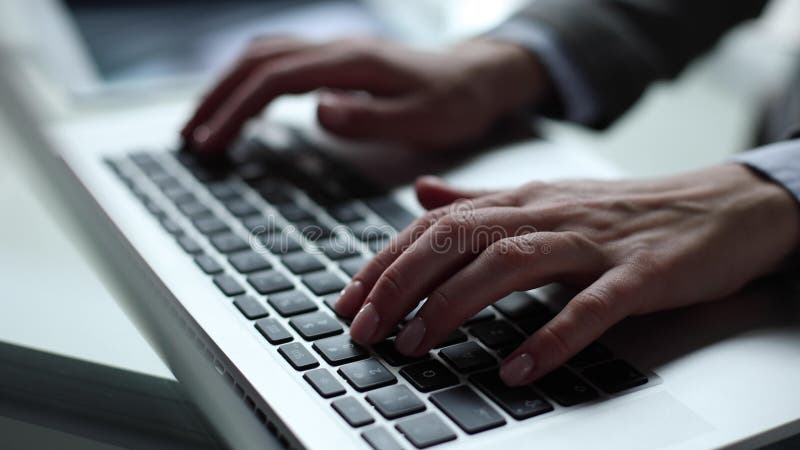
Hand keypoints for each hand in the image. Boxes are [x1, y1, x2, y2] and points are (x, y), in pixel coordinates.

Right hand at [181, 37, 547, 153]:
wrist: (479, 76)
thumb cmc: (456, 101)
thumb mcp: (426, 118)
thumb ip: (373, 118)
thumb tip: (318, 111)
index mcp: (352, 62)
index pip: (276, 79)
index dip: (237, 111)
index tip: (211, 144)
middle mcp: (337, 48)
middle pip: (257, 62)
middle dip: (217, 99)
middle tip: (189, 139)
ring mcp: (335, 51)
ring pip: (263, 56)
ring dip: (226, 87)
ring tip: (201, 125)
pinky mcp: (337, 62)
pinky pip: (280, 62)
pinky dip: (249, 83)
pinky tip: (241, 106)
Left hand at [335, 164, 799, 385]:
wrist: (720, 205)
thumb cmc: (624, 212)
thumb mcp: (545, 199)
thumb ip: (481, 201)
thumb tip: (421, 195)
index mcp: (523, 199)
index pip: (437, 223)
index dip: (387, 261)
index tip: (349, 300)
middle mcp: (548, 213)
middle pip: (460, 238)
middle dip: (402, 283)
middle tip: (366, 329)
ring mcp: (594, 242)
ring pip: (510, 263)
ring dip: (455, 305)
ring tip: (417, 345)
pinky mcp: (639, 274)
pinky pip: (589, 306)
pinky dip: (549, 337)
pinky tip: (516, 368)